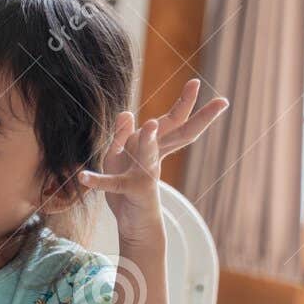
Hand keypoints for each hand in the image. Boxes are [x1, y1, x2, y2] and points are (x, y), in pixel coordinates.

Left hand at [80, 79, 227, 243]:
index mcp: (155, 146)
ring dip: (147, 140)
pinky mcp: (130, 190)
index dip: (186, 103)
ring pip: (148, 154)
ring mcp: (146, 174)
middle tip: (220, 101)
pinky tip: (83, 177)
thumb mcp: (121, 155)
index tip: (197, 82)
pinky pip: (112, 183)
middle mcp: (155, 157)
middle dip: (199, 118)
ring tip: (150, 125)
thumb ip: (122, 134)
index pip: (174, 122)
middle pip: (180, 134)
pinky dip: (97, 181)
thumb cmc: (127, 184)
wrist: (133, 222)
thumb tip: (126, 113)